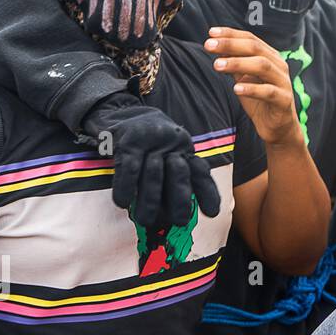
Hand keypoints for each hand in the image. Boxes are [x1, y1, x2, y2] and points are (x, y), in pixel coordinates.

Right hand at [82, 94, 221, 227]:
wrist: (125, 112)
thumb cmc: (151, 144)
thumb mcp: (171, 157)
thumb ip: (182, 180)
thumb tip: (188, 213)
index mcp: (185, 151)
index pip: (200, 173)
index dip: (208, 193)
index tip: (212, 213)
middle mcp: (172, 145)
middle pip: (180, 175)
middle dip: (180, 200)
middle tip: (178, 221)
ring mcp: (151, 142)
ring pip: (153, 174)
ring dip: (149, 199)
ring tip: (145, 220)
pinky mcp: (129, 141)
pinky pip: (128, 167)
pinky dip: (125, 186)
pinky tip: (123, 202)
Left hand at [204, 27, 300, 146]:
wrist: (277, 126)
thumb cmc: (259, 100)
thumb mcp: (243, 79)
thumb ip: (234, 63)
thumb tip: (215, 46)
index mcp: (270, 57)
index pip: (250, 39)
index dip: (230, 34)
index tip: (211, 33)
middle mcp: (278, 65)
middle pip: (255, 48)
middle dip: (230, 45)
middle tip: (209, 45)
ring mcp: (283, 82)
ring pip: (262, 66)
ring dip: (238, 63)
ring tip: (217, 65)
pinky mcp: (284, 100)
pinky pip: (269, 92)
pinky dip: (252, 89)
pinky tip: (236, 88)